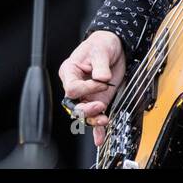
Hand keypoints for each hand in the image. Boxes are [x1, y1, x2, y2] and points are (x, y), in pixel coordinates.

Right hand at [58, 30, 127, 146]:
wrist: (113, 46)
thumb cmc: (101, 45)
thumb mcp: (101, 50)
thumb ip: (100, 65)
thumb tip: (102, 78)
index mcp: (70, 72)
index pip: (72, 88)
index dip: (87, 88)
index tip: (102, 81)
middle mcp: (76, 85)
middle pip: (74, 105)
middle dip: (87, 109)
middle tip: (100, 104)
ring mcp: (87, 94)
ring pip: (84, 113)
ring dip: (93, 119)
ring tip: (104, 120)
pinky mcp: (98, 99)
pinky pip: (95, 116)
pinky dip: (97, 128)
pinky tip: (100, 137)